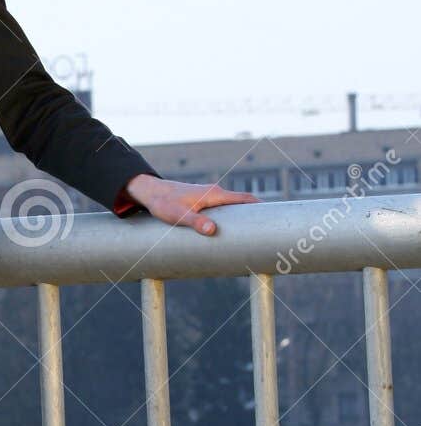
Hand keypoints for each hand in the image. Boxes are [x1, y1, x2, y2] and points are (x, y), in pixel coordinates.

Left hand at [124, 173, 260, 235]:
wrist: (151, 192)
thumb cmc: (164, 204)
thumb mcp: (179, 216)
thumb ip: (195, 222)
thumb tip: (212, 230)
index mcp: (214, 194)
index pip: (244, 199)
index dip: (259, 207)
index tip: (273, 216)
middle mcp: (214, 193)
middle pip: (241, 202)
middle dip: (254, 214)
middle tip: (266, 230)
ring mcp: (209, 196)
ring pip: (231, 206)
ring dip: (242, 216)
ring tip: (251, 233)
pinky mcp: (202, 201)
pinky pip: (222, 208)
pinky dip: (230, 216)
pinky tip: (229, 229)